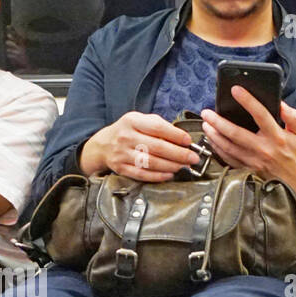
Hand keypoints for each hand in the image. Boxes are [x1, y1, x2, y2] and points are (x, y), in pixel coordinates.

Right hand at [79, 112, 200, 181]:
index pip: (157, 127)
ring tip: (183, 166)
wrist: (102, 145)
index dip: (176, 135)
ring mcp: (122, 154)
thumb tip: (181, 138)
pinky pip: (142, 174)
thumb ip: (157, 126)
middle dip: (179, 154)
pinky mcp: (121, 168)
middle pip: (157, 147)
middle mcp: (126, 137)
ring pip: (151, 162)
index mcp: (132, 121)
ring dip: (171, 166)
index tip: (188, 141)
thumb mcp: (138, 120)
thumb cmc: (126, 131)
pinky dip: (158, 176)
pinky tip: (169, 174)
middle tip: (193, 158)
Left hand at [200, 91, 295, 197]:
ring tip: (205, 124)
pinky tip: (212, 141)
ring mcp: (253, 161)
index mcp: (277, 137)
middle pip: (235, 133)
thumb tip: (280, 103)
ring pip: (228, 147)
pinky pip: (228, 159)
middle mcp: (263, 149)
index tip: (236, 90)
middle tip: (206, 112)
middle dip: (218, 121)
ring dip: (214, 135)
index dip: (247, 101)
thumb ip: (292, 116)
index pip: (260, 114)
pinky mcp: (247, 170)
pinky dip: (218, 149)